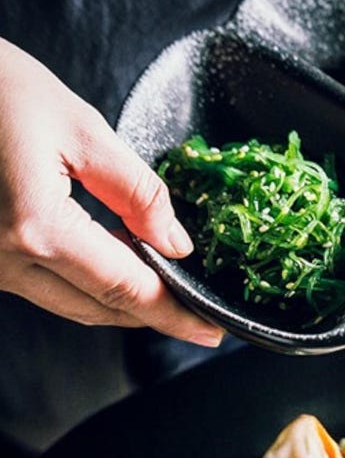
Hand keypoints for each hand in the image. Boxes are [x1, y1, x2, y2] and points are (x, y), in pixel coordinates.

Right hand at [0, 39, 222, 346]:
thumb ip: (136, 191)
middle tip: (198, 318)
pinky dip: (86, 285)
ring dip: (120, 303)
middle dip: (153, 316)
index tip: (210, 330)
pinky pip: (43, 286)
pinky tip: (117, 266)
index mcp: (36, 228)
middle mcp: (5, 259)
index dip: (174, 314)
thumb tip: (176, 243)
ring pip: (70, 304)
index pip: (125, 289)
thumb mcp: (80, 127)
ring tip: (166, 293)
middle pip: (99, 308)